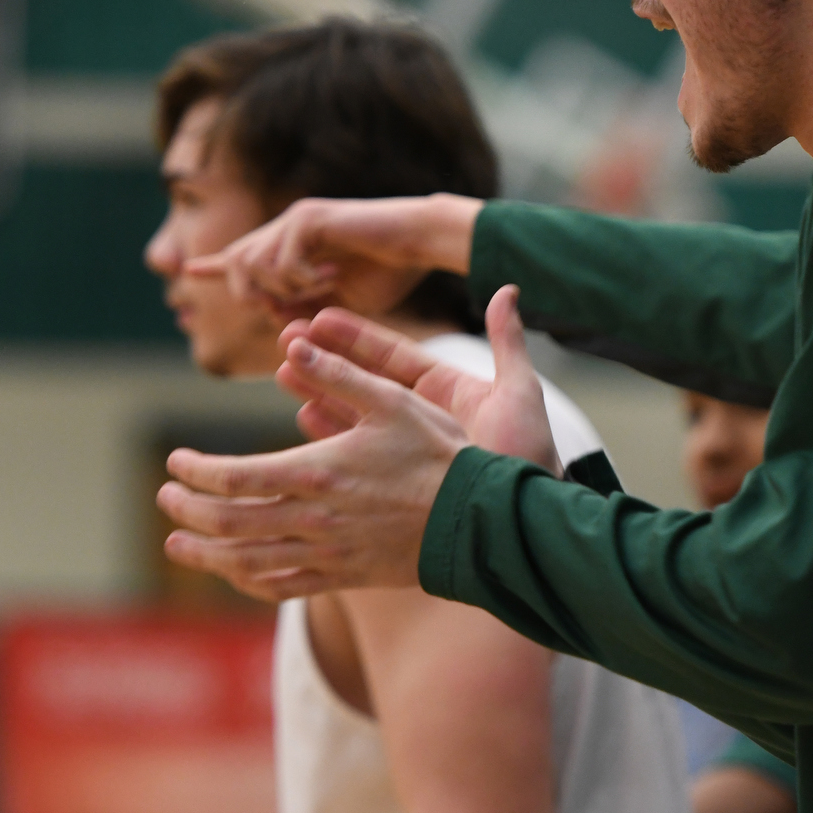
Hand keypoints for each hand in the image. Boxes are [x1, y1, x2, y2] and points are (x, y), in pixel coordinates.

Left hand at [160, 288, 557, 600]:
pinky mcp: (342, 576)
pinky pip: (281, 586)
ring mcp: (326, 553)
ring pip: (246, 562)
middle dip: (187, 510)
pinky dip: (246, 580)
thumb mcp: (396, 401)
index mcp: (317, 471)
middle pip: (228, 522)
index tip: (175, 461)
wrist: (479, 521)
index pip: (233, 477)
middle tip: (165, 497)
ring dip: (205, 553)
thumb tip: (294, 347)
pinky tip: (232, 571)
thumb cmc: (439, 454)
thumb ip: (342, 374)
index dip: (195, 471)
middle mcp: (313, 518)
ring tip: (178, 541)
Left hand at [184, 193, 480, 317]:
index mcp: (290, 246)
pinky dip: (303, 278)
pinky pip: (282, 260)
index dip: (215, 265)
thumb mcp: (337, 303)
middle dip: (254, 294)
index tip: (189, 271)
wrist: (420, 243)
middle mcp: (285, 228)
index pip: (241, 255)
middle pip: (237, 263)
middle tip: (291, 303)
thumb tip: (270, 316)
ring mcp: (294, 219)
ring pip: (255, 264)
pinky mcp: (308, 217)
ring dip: (286, 288)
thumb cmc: (387, 271)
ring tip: (324, 285)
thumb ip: (302, 309)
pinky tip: (332, 274)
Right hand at [283, 288, 560, 475]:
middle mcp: (424, 417)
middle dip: (326, 359)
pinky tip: (303, 419)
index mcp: (449, 390)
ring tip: (283, 373)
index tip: (321, 318)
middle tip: (286, 337)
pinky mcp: (397, 480)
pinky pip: (357, 454)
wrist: (527, 523)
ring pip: (355, 413)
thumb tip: (508, 289)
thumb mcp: (519, 394)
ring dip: (319, 392)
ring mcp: (408, 450)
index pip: (394, 356)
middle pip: (365, 380)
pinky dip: (330, 436)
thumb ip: (508, 342)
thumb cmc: (529, 458)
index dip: (357, 337)